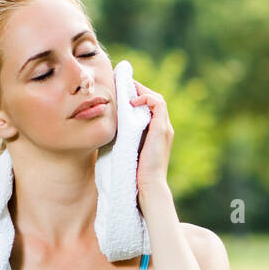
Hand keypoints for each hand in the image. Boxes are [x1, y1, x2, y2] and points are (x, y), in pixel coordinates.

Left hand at [129, 79, 173, 194]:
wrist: (146, 187)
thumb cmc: (133, 173)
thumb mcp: (124, 149)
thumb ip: (120, 136)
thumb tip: (103, 128)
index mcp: (155, 132)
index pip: (148, 106)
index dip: (134, 96)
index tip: (118, 90)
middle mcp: (163, 128)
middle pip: (153, 99)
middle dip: (137, 89)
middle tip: (119, 82)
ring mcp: (165, 128)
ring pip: (157, 98)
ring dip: (141, 90)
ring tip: (125, 86)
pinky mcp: (162, 129)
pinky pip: (158, 104)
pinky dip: (145, 98)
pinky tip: (131, 100)